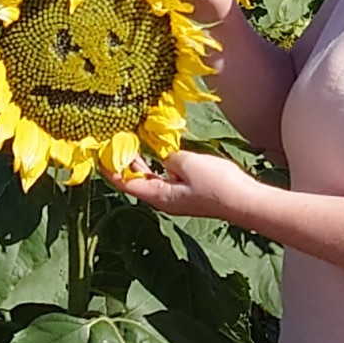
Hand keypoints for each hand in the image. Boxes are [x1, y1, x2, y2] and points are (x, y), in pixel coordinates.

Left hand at [105, 150, 258, 221]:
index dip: (111, 169)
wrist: (244, 200)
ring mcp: (177, 196)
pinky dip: (159, 163)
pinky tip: (162, 150)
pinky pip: (167, 176)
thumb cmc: (215, 184)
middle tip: (116, 142)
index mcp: (159, 196)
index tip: (99, 155)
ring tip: (134, 143)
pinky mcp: (189, 191)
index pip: (126, 183)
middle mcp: (165, 199)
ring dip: (142, 162)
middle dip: (125, 163)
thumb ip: (170, 156)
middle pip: (137, 181)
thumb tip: (163, 154)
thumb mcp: (187, 163)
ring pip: (152, 178)